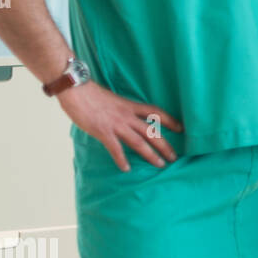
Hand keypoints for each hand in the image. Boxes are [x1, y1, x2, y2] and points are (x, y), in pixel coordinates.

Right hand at [56, 81, 182, 171]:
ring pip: (139, 141)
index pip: (156, 112)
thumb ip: (121, 110)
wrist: (76, 89)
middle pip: (152, 131)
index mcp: (130, 106)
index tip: (182, 128)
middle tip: (175, 157)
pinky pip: (115, 148)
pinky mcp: (103, 131)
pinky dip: (121, 159)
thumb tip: (124, 119)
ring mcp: (116, 124)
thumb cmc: (91, 94)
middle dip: (165, 145)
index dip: (170, 120)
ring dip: (151, 154)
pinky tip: (126, 168)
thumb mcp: (113, 100)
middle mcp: (127, 115)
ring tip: (160, 165)